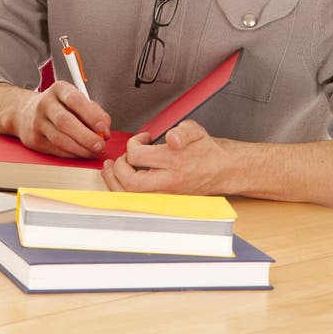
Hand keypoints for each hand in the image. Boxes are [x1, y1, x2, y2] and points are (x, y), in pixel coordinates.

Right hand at [0, 80, 110, 158]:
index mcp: (59, 89)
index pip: (75, 100)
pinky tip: (81, 154)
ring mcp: (37, 122)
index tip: (104, 126)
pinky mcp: (34, 139)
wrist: (25, 112)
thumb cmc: (58, 106)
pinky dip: (71, 154)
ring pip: (59, 139)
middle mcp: (45, 104)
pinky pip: (55, 149)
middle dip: (86, 136)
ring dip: (80, 148)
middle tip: (100, 145)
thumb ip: (94, 112)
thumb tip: (105, 131)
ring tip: (93, 152)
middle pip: (65, 121)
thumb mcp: (75, 100)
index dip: (91, 114)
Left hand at [102, 120, 227, 194]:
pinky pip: (137, 202)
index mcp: (175, 161)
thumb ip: (182, 131)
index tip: (141, 139)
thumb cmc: (205, 151)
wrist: (221, 169)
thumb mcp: (195, 131)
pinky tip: (119, 181)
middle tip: (120, 158)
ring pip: (131, 197)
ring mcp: (166, 195)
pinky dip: (123, 192)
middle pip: (131, 183)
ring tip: (111, 170)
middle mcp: (169, 182)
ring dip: (114, 183)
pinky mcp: (164, 202)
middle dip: (118, 168)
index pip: (138, 156)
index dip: (133, 144)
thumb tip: (172, 138)